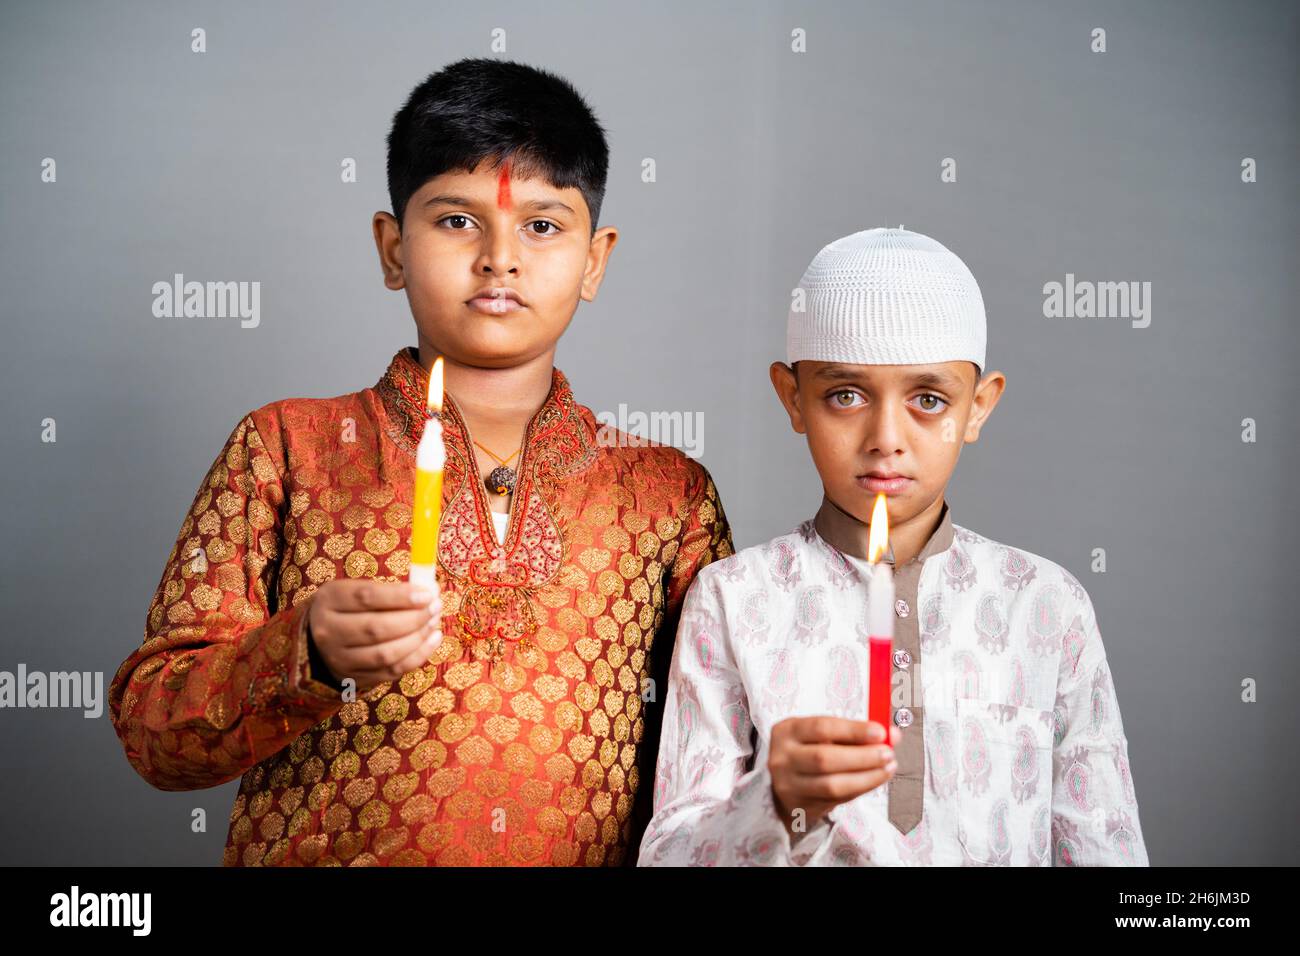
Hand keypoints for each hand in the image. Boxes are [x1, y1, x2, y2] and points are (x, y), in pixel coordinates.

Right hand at [306, 579, 442, 694]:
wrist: (319, 640)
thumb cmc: (348, 607)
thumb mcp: (356, 589)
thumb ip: (389, 589)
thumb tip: (430, 589)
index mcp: (329, 600)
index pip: (366, 597)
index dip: (400, 596)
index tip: (427, 593)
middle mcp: (329, 632)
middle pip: (376, 628)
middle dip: (413, 618)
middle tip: (435, 607)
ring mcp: (340, 659)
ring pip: (385, 653)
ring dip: (418, 638)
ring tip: (434, 622)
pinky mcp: (354, 678)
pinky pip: (391, 671)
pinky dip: (418, 655)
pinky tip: (433, 639)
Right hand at [769, 717, 900, 835]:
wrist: (784, 782)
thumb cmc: (808, 750)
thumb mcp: (821, 734)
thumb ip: (854, 732)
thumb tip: (891, 735)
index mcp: (787, 731)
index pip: (821, 728)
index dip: (854, 730)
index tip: (880, 732)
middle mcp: (783, 758)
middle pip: (825, 759)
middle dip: (863, 757)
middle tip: (888, 753)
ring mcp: (790, 785)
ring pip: (832, 785)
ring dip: (866, 777)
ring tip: (887, 768)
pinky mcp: (801, 806)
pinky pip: (837, 800)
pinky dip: (860, 789)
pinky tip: (874, 780)